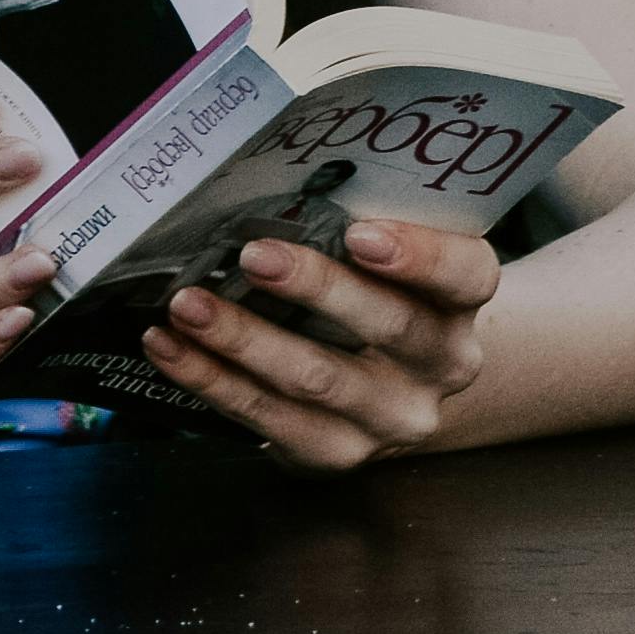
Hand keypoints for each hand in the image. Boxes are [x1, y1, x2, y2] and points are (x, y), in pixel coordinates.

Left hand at [142, 211, 495, 468]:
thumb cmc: (382, 295)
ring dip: (242, 338)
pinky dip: (211, 379)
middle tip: (252, 254)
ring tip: (187, 304)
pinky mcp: (337, 453)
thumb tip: (270, 180)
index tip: (360, 233)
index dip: (418, 256)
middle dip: (314, 287)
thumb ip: (361, 224)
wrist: (396, 386)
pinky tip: (171, 347)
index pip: (464, 274)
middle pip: (387, 325)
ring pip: (315, 378)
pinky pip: (267, 419)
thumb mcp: (395, 260)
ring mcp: (391, 418)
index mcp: (461, 302)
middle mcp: (441, 365)